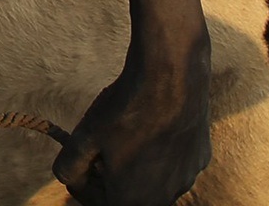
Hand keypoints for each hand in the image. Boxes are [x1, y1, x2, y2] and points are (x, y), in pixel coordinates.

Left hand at [51, 35, 211, 204]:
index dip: (83, 183)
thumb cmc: (126, 109)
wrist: (172, 75)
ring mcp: (186, 178)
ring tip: (126, 134)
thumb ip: (68, 166)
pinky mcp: (200, 158)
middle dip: (110, 177)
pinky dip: (161, 151)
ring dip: (136, 165)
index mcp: (132, 200)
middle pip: (127, 195)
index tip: (79, 162)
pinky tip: (153, 124)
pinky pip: (175, 162)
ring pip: (153, 179)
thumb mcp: (84, 137)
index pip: (97, 203)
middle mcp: (165, 198)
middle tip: (100, 148)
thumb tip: (68, 177)